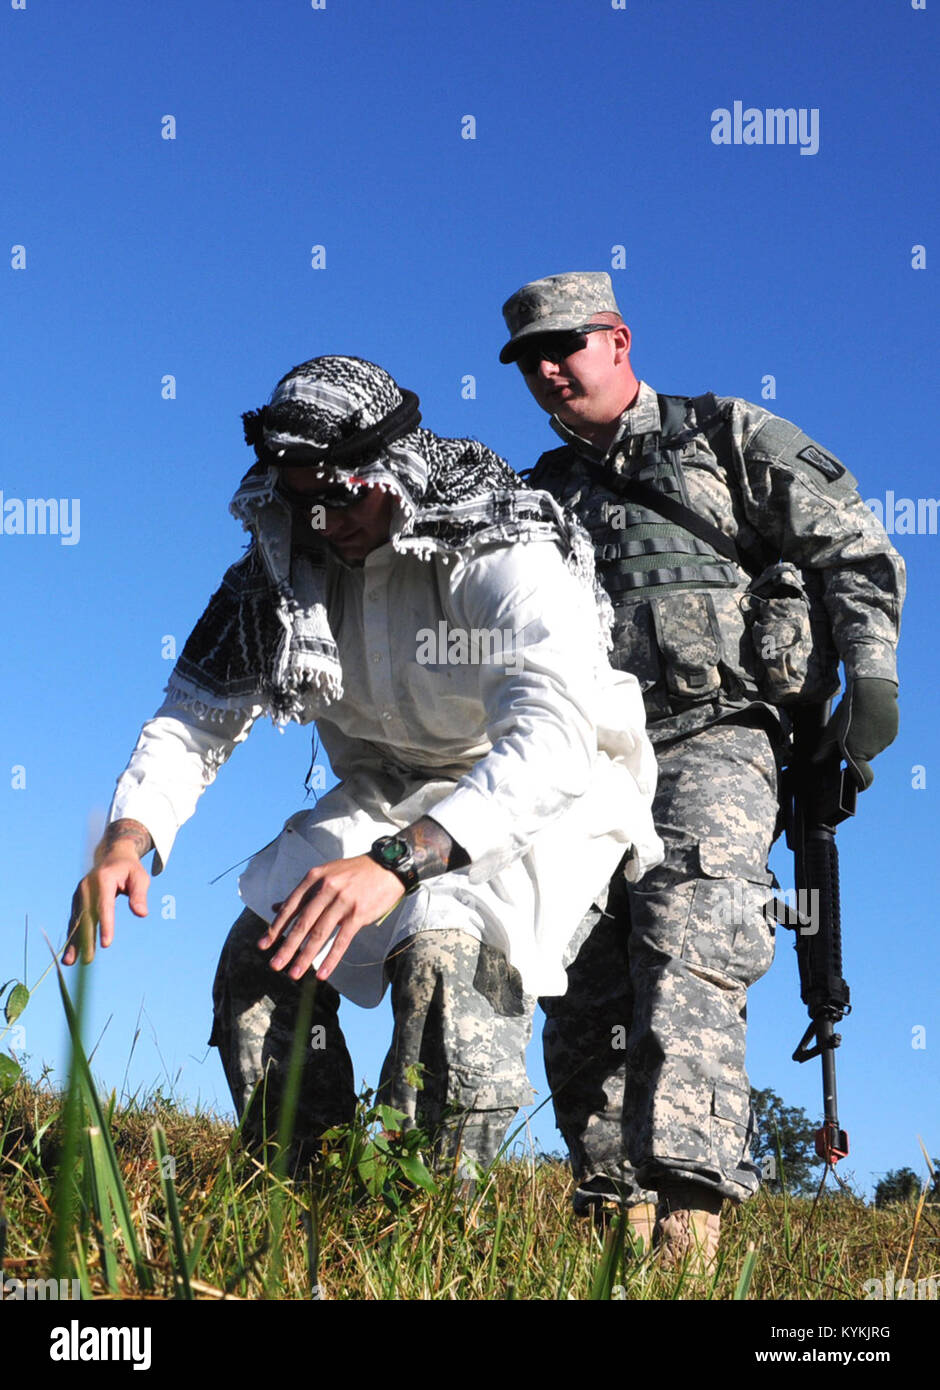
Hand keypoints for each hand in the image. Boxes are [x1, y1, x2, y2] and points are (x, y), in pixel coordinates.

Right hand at [64, 849, 149, 965]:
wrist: (112, 856)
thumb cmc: (130, 869)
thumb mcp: (140, 877)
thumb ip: (139, 894)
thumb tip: (141, 913)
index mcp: (103, 879)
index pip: (105, 906)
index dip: (105, 925)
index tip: (106, 944)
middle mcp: (87, 887)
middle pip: (86, 917)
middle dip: (86, 940)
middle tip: (87, 960)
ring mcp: (80, 894)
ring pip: (77, 921)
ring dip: (74, 942)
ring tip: (70, 962)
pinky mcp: (77, 900)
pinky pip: (75, 920)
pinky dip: (73, 936)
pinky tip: (71, 952)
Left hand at [259, 854, 404, 981]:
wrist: (387, 866)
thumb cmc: (354, 872)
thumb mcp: (325, 874)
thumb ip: (303, 893)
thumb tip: (276, 907)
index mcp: (314, 878)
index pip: (291, 907)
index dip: (276, 928)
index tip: (264, 945)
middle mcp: (326, 888)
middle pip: (302, 923)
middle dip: (287, 947)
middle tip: (274, 965)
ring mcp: (343, 902)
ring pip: (319, 934)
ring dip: (305, 957)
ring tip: (294, 974)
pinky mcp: (358, 914)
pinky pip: (341, 941)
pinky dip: (330, 959)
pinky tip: (322, 974)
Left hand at [812, 677, 898, 789]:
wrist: (871, 690)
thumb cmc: (848, 712)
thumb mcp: (832, 730)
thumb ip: (825, 749)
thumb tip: (816, 762)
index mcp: (856, 754)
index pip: (862, 780)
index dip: (859, 784)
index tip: (854, 783)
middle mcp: (872, 752)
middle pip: (864, 757)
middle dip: (857, 749)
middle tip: (849, 733)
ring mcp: (884, 743)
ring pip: (873, 746)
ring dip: (866, 739)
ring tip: (859, 722)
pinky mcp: (892, 732)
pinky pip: (882, 737)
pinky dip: (876, 731)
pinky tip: (869, 718)